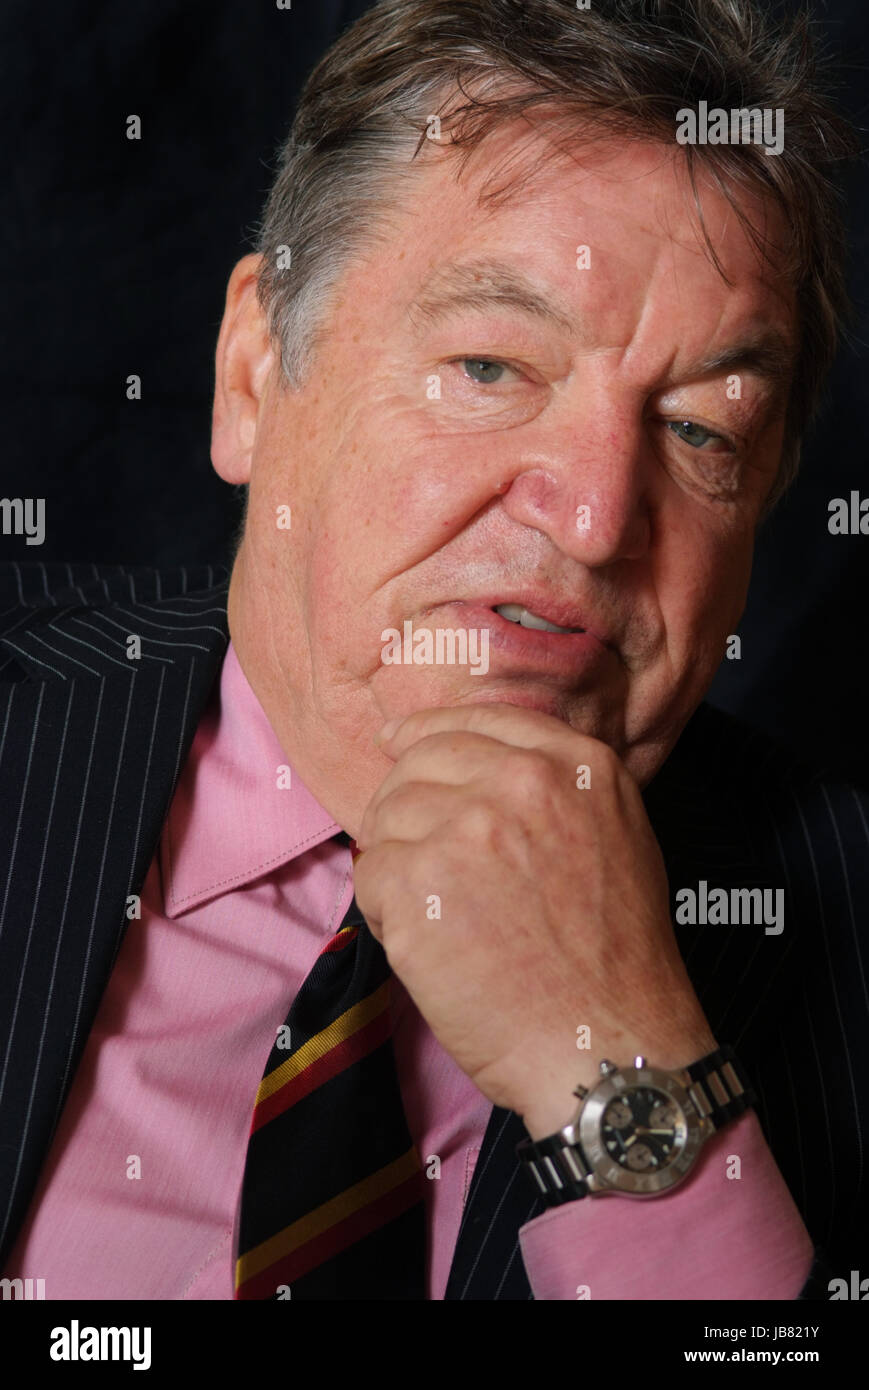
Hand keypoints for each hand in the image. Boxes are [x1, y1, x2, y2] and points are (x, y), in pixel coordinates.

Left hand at [353, 704, 715, 1138]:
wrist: (613, 1051)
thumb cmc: (617, 962)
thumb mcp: (618, 839)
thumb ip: (556, 789)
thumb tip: (474, 767)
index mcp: (576, 766)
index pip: (474, 721)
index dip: (427, 732)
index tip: (399, 743)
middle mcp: (520, 783)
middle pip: (418, 764)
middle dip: (407, 808)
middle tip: (422, 862)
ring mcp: (466, 830)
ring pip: (386, 819)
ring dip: (397, 864)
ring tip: (441, 918)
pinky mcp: (419, 885)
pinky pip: (371, 875)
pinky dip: (387, 911)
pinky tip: (429, 947)